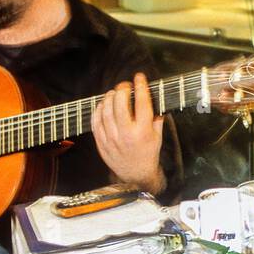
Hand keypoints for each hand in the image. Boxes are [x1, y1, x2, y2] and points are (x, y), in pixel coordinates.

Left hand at [92, 72, 163, 191]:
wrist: (135, 175)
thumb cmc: (148, 154)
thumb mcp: (157, 136)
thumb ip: (156, 118)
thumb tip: (154, 99)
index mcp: (143, 132)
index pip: (142, 102)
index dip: (140, 86)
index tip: (139, 77)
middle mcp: (127, 134)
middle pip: (120, 102)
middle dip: (122, 89)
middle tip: (125, 85)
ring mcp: (112, 138)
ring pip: (106, 109)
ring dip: (110, 97)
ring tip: (115, 93)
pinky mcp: (101, 142)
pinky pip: (96, 120)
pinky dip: (99, 109)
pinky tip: (104, 105)